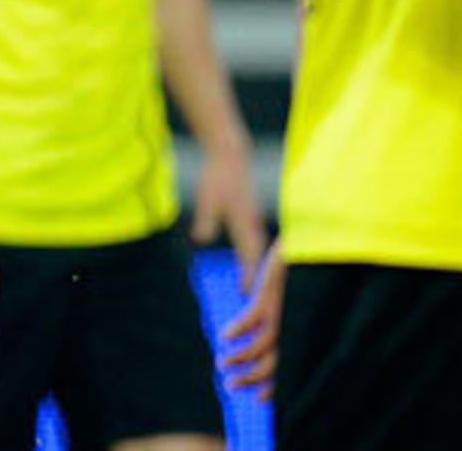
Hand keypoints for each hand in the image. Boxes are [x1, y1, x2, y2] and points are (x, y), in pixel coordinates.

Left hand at [190, 141, 267, 291]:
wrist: (231, 154)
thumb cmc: (218, 177)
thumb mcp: (207, 198)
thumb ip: (206, 220)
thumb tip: (201, 237)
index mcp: (245, 223)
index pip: (250, 258)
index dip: (249, 278)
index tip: (246, 297)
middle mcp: (254, 227)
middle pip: (259, 264)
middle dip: (259, 286)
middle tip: (253, 308)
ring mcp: (255, 225)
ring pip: (260, 258)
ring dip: (258, 278)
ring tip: (251, 299)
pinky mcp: (252, 222)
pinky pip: (256, 249)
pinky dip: (254, 265)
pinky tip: (246, 275)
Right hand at [218, 240, 284, 400]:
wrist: (308, 246)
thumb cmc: (298, 276)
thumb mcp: (291, 302)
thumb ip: (279, 321)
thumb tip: (261, 339)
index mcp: (296, 333)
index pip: (286, 369)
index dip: (272, 387)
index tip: (257, 401)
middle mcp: (290, 330)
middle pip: (271, 365)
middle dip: (249, 379)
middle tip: (229, 386)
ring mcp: (280, 315)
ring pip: (259, 348)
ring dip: (238, 358)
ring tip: (221, 362)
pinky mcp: (269, 298)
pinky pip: (250, 320)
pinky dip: (236, 330)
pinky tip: (224, 335)